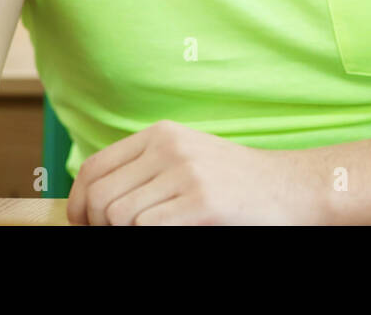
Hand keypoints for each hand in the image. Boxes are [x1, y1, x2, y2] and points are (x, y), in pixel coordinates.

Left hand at [65, 120, 320, 224]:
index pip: (94, 169)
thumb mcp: (186, 159)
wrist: (292, 188)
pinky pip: (145, 228)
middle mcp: (169, 148)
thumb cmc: (235, 182)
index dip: (78, 204)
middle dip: (98, 227)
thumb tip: (92, 204)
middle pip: (100, 198)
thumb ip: (145, 169)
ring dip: (126, 234)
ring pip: (119, 217)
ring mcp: (185, 174)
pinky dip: (148, 236)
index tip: (82, 225)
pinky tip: (174, 232)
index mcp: (160, 134)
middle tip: (112, 237)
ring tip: (153, 232)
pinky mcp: (201, 203)